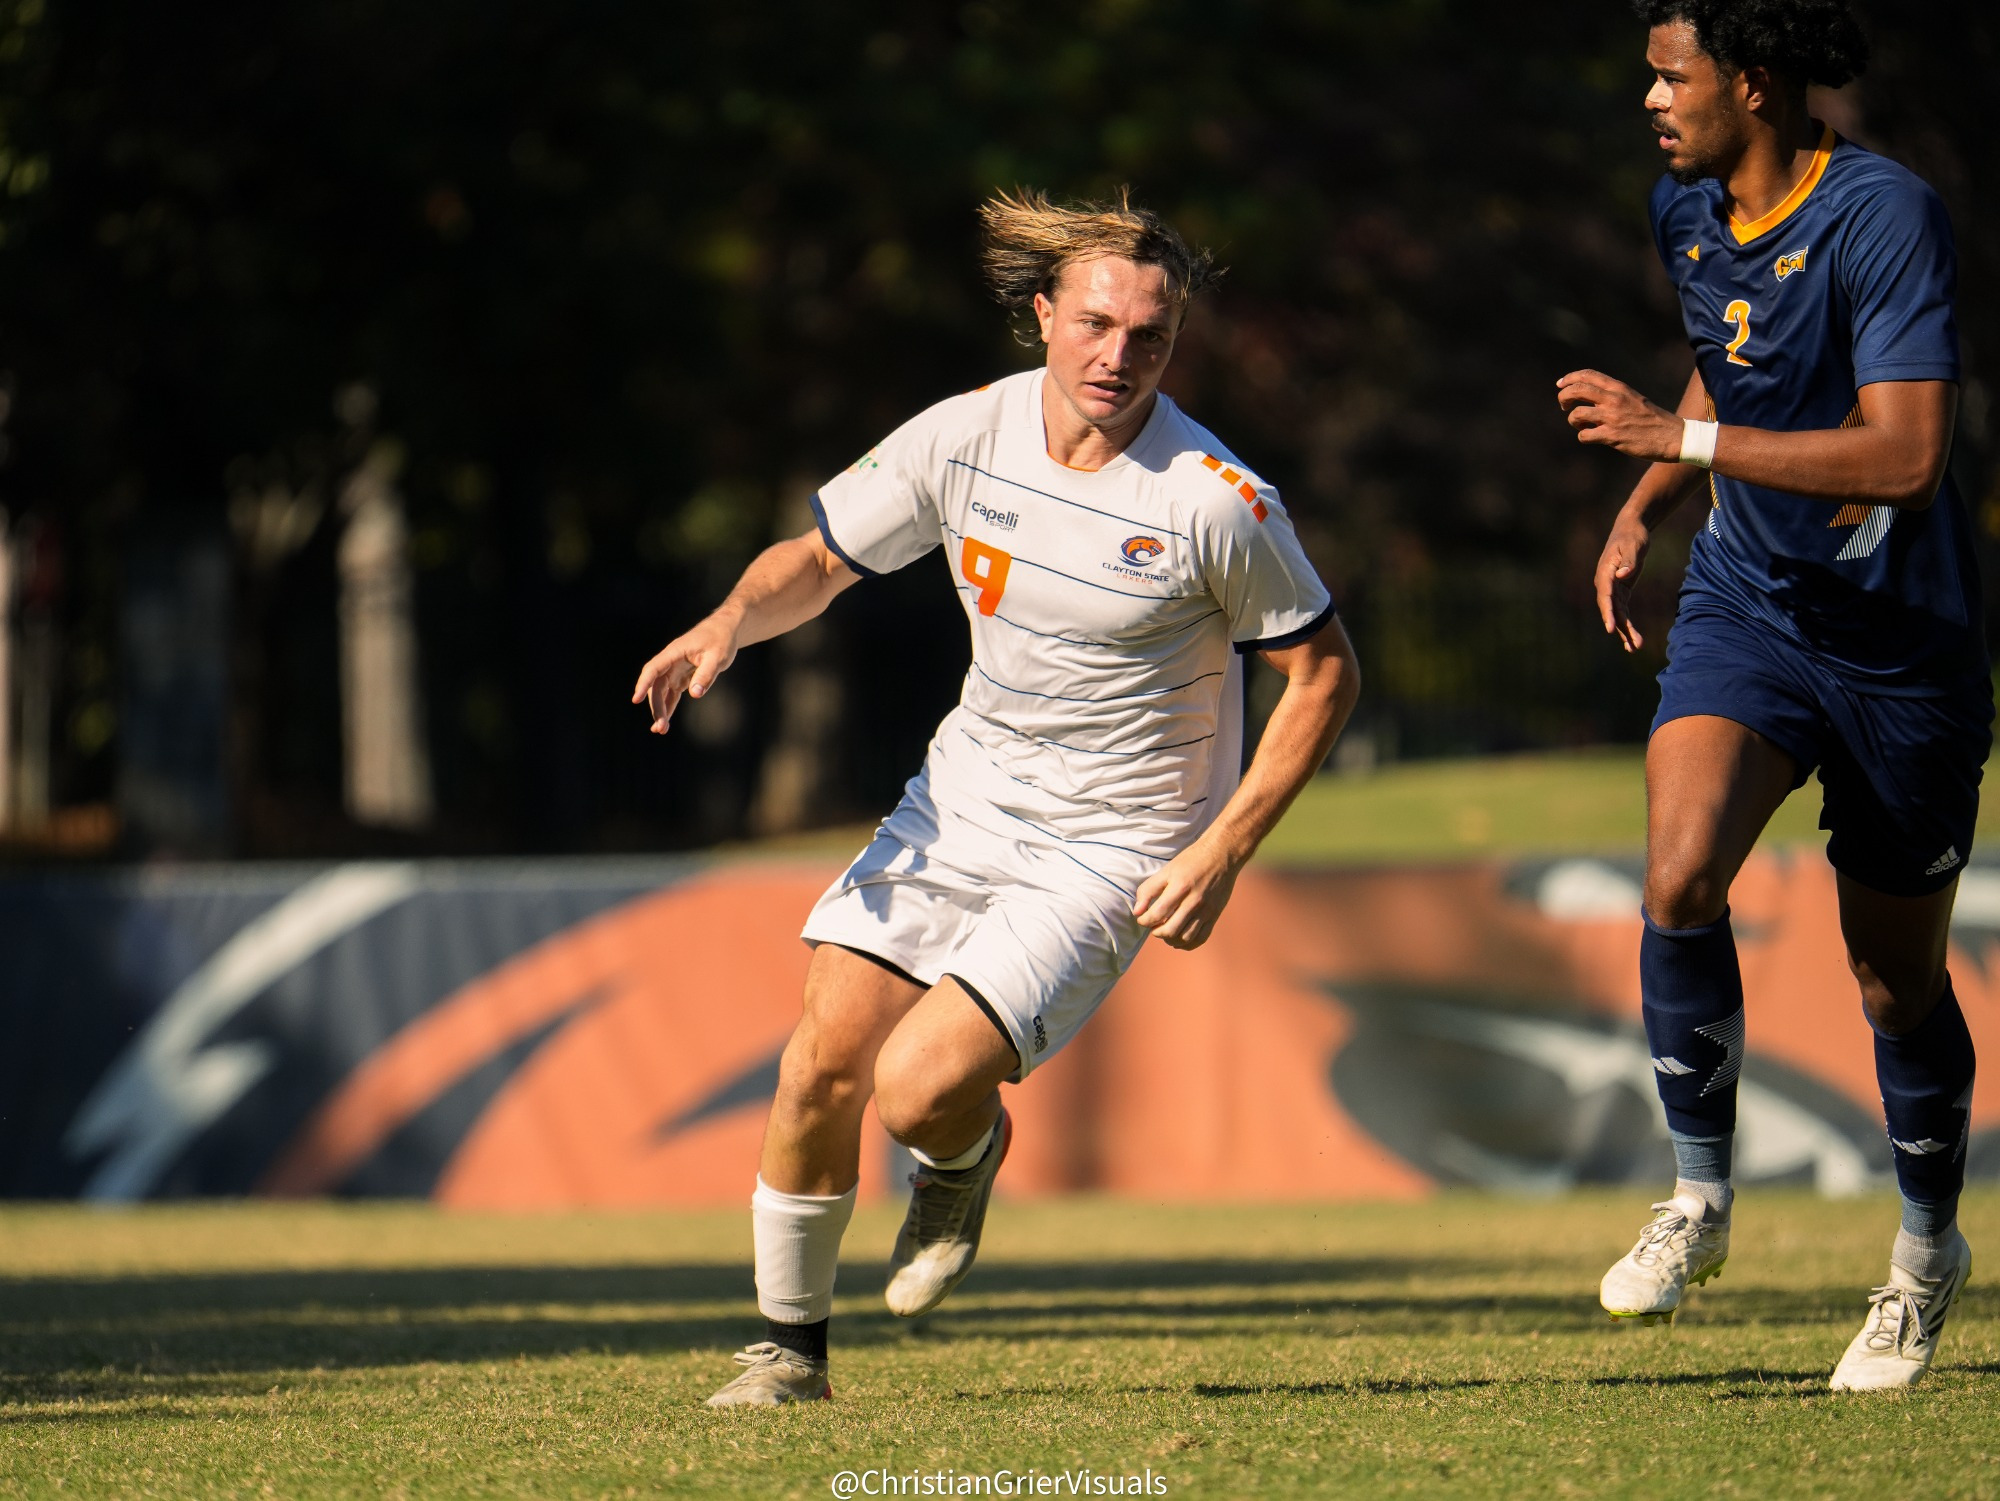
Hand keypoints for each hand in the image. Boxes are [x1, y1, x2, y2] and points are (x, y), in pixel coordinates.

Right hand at [630, 611, 739, 733]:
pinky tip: (666, 722)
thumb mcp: (717, 657)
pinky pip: (671, 694)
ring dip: (660, 710)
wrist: (725, 630)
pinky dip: (668, 707)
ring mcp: (674, 670)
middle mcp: (670, 662)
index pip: (653, 669)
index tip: (636, 699)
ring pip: (661, 692)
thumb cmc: (721, 640)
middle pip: (657, 686)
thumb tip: (695, 694)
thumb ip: (706, 674)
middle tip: (661, 727)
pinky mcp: (681, 677)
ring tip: (661, 730)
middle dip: (656, 707)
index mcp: (674, 652)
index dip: (644, 684)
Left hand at [1132, 837, 1241, 950]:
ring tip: (1165, 932)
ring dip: (1170, 939)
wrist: (1222, 855)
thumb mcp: (1167, 870)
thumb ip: (1149, 890)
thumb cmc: (1191, 861)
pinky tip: (1179, 937)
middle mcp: (1195, 901)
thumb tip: (1137, 911)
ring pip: (1185, 938)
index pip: (1157, 913)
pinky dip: (1187, 943)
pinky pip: (1201, 938)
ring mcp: (1207, 910)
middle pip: (1171, 930)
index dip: (1144, 920)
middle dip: (1156, 932)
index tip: (1142, 918)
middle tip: (1153, 926)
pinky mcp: (1215, 915)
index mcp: (1181, 887)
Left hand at [1557, 370, 1683, 461]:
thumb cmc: (1650, 418)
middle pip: (1576, 390)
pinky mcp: (1612, 436)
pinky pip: (1584, 435)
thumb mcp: (1632, 398)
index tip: (1560, 384)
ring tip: (1581, 425)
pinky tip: (1591, 436)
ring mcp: (1612, 418)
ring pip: (1576, 414)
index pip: (1588, 375)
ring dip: (1573, 421)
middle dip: (1564, 397)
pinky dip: (1583, 436)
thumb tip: (1587, 396)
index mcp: (1619, 388)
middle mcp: (1614, 399)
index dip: (1570, 378)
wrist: (1671, 436)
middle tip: (1563, 405)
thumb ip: (1612, 395)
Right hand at [1594, 511, 1651, 652]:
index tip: (1611, 629)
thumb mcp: (1634, 545)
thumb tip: (1622, 575)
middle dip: (1621, 629)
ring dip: (1626, 632)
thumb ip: (1628, 561)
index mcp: (1605, 573)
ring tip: (1635, 649)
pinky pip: (1623, 611)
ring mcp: (1611, 589)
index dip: (1608, 614)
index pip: (1605, 597)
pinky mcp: (1620, 591)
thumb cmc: (1632, 535)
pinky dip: (1628, 625)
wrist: (1630, 529)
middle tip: (1632, 646)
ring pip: (1617, 614)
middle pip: (1611, 610)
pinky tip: (1633, 639)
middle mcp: (1605, 584)